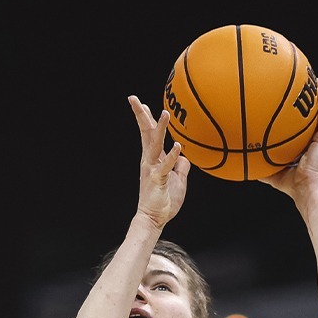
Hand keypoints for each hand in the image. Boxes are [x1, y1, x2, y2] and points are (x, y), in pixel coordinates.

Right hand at [129, 95, 188, 229]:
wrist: (154, 219)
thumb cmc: (164, 201)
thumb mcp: (178, 180)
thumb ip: (181, 167)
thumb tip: (185, 156)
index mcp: (153, 159)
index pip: (149, 134)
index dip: (146, 118)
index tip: (143, 103)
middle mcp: (149, 161)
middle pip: (145, 133)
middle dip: (140, 115)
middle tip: (133, 98)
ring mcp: (152, 169)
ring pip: (155, 145)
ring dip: (161, 129)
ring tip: (165, 113)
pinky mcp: (158, 180)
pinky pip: (165, 166)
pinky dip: (172, 156)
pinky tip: (178, 146)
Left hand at [261, 79, 317, 199]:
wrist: (304, 188)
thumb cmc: (289, 184)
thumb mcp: (270, 170)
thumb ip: (258, 164)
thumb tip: (241, 160)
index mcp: (304, 144)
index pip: (303, 124)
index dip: (300, 112)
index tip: (293, 99)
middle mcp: (315, 139)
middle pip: (314, 114)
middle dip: (311, 98)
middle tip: (306, 83)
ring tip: (317, 80)